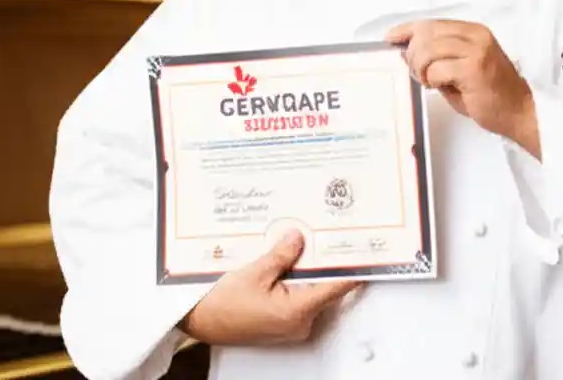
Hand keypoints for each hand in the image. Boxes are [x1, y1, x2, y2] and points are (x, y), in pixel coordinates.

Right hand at [179, 230, 359, 344]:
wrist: (199, 322)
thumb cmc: (221, 305)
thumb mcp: (254, 272)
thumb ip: (282, 254)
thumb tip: (299, 238)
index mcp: (298, 310)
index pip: (338, 286)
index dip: (352, 266)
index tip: (363, 251)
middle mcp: (300, 322)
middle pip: (324, 285)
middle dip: (320, 260)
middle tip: (317, 237)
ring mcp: (292, 325)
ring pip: (310, 291)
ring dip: (304, 270)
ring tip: (292, 248)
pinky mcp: (283, 323)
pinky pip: (297, 298)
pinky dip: (293, 282)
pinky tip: (282, 266)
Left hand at [386, 19, 539, 159]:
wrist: (519, 112)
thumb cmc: (490, 94)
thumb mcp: (462, 68)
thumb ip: (439, 57)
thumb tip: (408, 53)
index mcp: (473, 31)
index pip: (431, 23)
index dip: (407, 29)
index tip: (391, 38)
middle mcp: (475, 36)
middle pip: (426, 33)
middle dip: (413, 55)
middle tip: (418, 74)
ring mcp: (476, 50)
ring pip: (428, 50)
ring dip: (421, 68)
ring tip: (429, 81)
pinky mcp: (473, 69)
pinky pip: (437, 69)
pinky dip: (432, 80)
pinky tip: (440, 87)